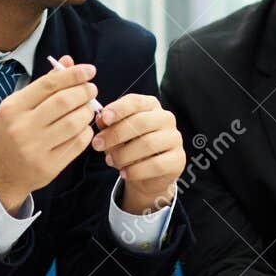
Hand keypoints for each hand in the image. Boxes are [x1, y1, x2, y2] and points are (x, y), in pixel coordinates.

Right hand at [0, 58, 97, 211]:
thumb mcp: (18, 107)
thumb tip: (69, 62)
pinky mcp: (48, 166)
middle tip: (92, 90)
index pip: (49, 84)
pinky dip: (86, 132)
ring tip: (88, 109)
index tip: (89, 70)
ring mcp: (35, 149)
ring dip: (87, 112)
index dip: (73, 74)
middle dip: (84, 92)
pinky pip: (77, 144)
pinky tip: (83, 128)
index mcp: (13, 108)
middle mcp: (22, 127)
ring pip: (74, 123)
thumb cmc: (10, 134)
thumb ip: (44, 85)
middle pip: (64, 102)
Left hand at [92, 91, 184, 214]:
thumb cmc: (129, 146)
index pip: (135, 101)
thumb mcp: (115, 134)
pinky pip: (156, 165)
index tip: (104, 118)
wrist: (146, 174)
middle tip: (98, 145)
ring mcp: (175, 139)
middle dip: (116, 134)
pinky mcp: (178, 159)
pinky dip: (136, 170)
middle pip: (141, 122)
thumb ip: (108, 125)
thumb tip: (101, 119)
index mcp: (150, 106)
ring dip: (123, 154)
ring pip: (147, 144)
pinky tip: (124, 173)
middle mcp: (166, 118)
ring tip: (110, 161)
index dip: (119, 108)